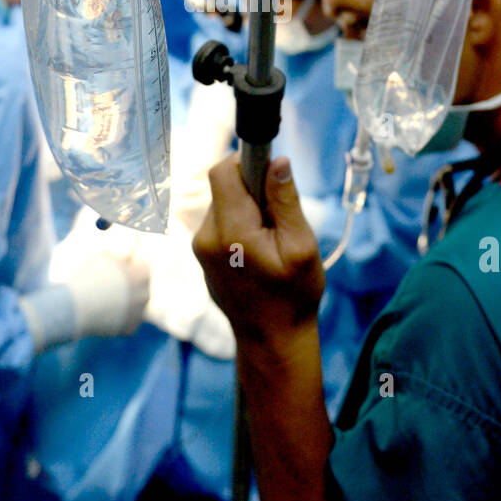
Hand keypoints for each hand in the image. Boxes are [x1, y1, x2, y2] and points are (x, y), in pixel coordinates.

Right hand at [66, 256, 150, 337]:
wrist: (75, 307)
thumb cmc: (88, 278)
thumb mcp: (104, 257)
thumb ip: (120, 257)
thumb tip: (127, 258)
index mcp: (143, 273)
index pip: (145, 266)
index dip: (131, 266)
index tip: (119, 269)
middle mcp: (146, 293)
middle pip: (142, 286)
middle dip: (131, 285)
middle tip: (110, 286)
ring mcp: (139, 313)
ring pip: (136, 305)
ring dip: (125, 302)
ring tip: (102, 300)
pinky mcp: (130, 329)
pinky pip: (127, 320)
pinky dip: (118, 318)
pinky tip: (103, 314)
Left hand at [192, 155, 324, 349]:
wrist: (271, 339)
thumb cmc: (293, 296)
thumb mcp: (300, 247)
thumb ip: (285, 202)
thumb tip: (278, 161)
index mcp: (230, 231)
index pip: (223, 172)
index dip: (247, 163)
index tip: (271, 176)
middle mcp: (206, 236)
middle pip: (224, 187)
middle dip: (252, 191)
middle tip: (278, 219)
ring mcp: (200, 247)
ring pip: (223, 204)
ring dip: (247, 209)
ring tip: (270, 240)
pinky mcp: (202, 255)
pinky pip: (220, 223)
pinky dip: (239, 225)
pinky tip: (257, 252)